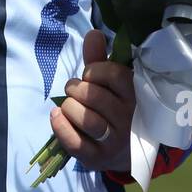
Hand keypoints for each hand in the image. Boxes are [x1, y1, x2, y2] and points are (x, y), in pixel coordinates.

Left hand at [49, 30, 134, 173]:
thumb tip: (93, 32)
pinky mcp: (97, 158)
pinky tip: (57, 116)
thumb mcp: (110, 84)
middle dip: (75, 88)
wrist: (125, 151)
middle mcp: (128, 119)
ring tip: (67, 106)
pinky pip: (74, 142)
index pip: (114, 75)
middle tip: (73, 91)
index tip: (89, 75)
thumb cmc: (114, 108)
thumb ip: (99, 59)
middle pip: (94, 96)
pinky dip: (60, 126)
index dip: (94, 70)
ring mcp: (114, 141)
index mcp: (134, 96)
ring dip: (68, 107)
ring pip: (86, 119)